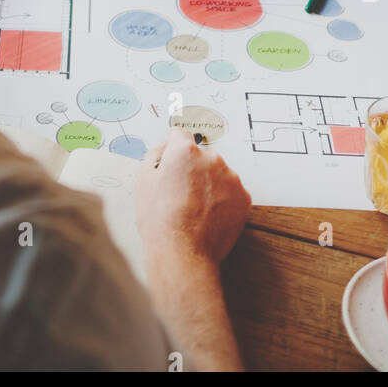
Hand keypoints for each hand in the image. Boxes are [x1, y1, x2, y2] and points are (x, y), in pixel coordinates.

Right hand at [136, 128, 251, 265]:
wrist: (183, 252)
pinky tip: (207, 216)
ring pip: (218, 174)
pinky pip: (231, 192)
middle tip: (179, 192)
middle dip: (192, 168)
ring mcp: (231, 178)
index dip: (172, 147)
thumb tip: (164, 148)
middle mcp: (212, 159)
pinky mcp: (243, 198)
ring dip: (209, 185)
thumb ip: (154, 156)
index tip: (172, 158)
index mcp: (186, 152)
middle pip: (201, 156)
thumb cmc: (160, 220)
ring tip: (193, 208)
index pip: (180, 135)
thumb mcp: (144, 182)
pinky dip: (222, 201)